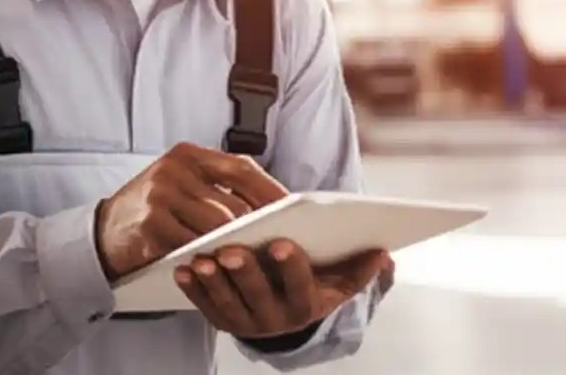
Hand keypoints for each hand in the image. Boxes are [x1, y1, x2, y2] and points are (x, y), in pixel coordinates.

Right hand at [95, 142, 287, 280]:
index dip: (270, 190)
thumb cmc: (153, 209)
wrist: (103, 232)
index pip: (241, 167)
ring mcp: (160, 197)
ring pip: (216, 227)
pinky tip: (218, 268)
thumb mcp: (182, 184)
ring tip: (252, 260)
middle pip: (232, 202)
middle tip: (276, 245)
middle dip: (258, 227)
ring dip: (235, 246)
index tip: (293, 209)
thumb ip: (218, 188)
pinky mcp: (150, 226)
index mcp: (188, 155)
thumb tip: (273, 205)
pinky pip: (192, 247)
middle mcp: (174, 170)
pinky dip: (209, 259)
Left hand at [174, 239, 392, 339]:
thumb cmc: (312, 284)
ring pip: (227, 303)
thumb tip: (383, 253)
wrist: (285, 314)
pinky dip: (192, 289)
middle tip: (230, 250)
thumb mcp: (337, 281)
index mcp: (306, 306)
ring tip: (200, 258)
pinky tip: (181, 268)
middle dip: (244, 272)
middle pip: (258, 296)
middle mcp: (276, 321)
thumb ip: (358, 268)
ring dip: (212, 281)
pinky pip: (204, 307)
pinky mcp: (222, 320)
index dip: (291, 266)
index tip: (280, 243)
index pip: (300, 287)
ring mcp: (246, 323)